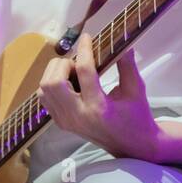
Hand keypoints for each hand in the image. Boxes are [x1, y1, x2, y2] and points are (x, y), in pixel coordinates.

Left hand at [37, 34, 161, 161]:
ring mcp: (66, 122)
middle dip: (64, 64)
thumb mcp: (136, 89)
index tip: (87, 36)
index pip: (84, 71)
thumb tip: (123, 43)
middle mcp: (77, 116)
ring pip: (44, 90)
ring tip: (73, 72)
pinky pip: (45, 99)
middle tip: (79, 62)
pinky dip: (52, 85)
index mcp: (98, 107)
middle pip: (53, 82)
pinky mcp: (61, 123)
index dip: (85, 49)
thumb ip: (127, 65)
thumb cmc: (137, 116)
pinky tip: (68, 82)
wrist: (131, 146)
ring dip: (55, 74)